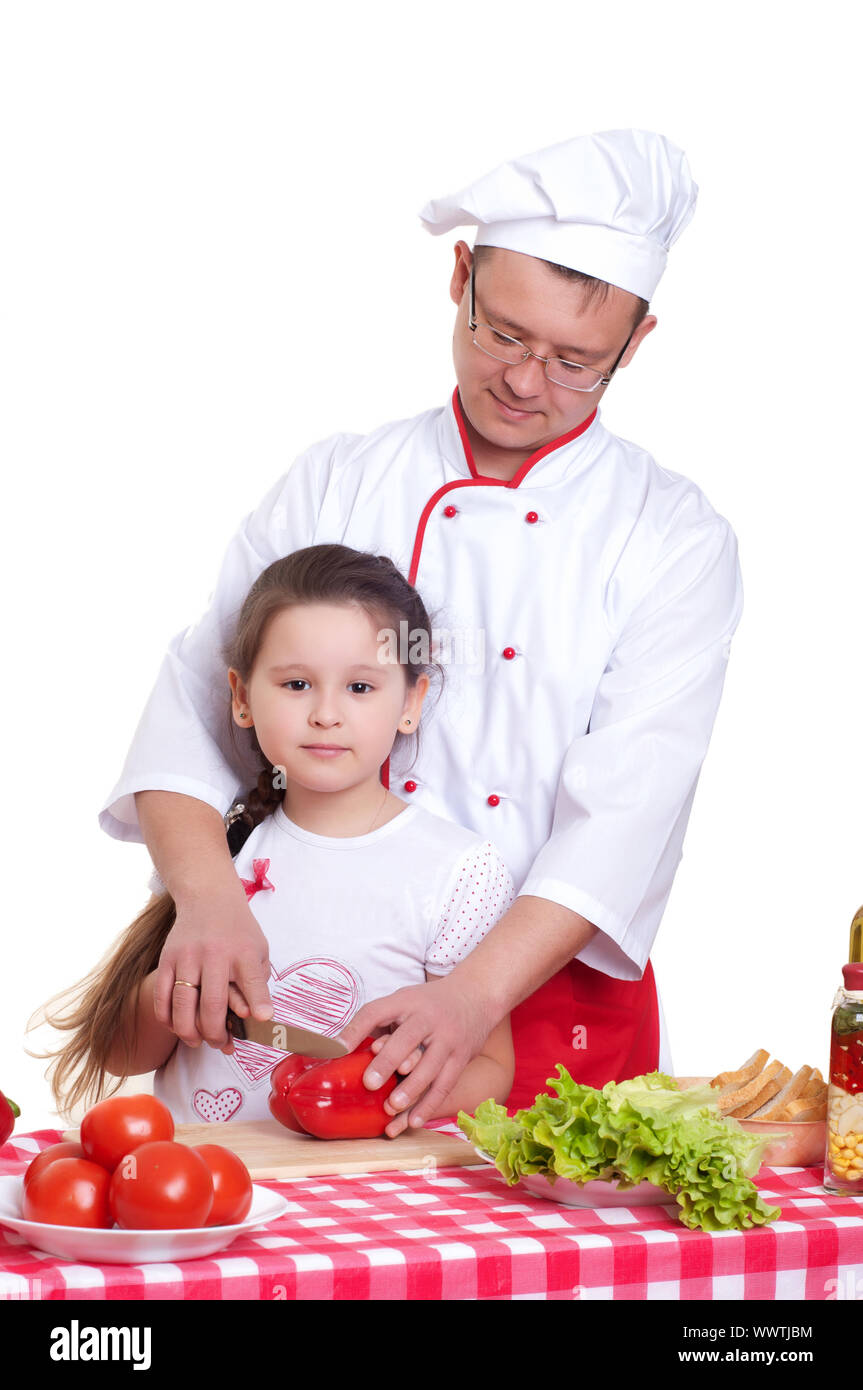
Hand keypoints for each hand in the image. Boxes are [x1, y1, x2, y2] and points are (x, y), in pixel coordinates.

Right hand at [153, 891, 272, 1049]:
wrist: (208, 899)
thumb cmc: (237, 932)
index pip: (252, 982)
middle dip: (216, 1033)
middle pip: (212, 1003)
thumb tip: (258, 1017)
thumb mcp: (258, 950)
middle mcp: (214, 954)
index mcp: (243, 952)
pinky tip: (177, 1027)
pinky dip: (167, 1018)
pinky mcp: (167, 959)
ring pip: (183, 1005)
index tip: (260, 1021)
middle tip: (221, 1045)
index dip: (257, 1004)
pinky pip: (162, 996)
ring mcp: (187, 957)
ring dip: (189, 1032)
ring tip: (198, 1042)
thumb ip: (257, 983)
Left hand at [338, 976, 493, 1137]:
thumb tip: (341, 1047)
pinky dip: (429, 1105)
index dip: (356, 1029)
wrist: (476, 995)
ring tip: (391, 1107)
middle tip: (369, 1084)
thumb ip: (379, 1022)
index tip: (337, 1049)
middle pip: (407, 1039)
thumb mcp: (404, 1001)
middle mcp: (428, 1018)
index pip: (377, 1012)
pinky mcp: (461, 1058)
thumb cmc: (429, 1004)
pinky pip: (445, 1085)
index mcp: (406, 1002)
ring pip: (429, 1067)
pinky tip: (414, 1121)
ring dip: (410, 1090)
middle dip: (388, 1062)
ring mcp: (448, 1039)